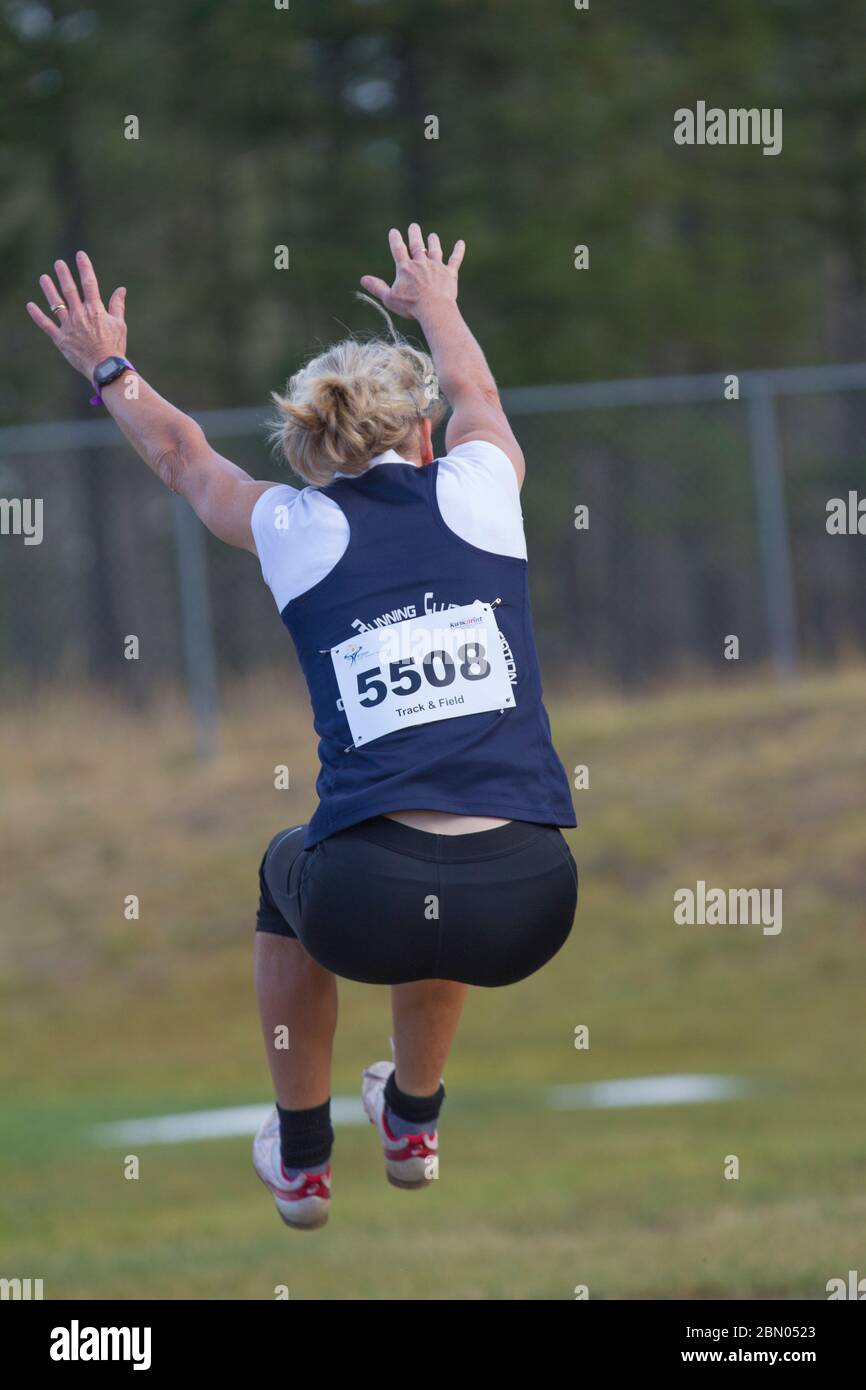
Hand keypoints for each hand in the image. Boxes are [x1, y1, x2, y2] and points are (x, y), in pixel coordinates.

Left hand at [26, 251, 127, 380]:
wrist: (105, 368)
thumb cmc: (115, 347)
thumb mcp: (120, 324)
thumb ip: (118, 305)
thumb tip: (121, 289)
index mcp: (95, 310)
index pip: (89, 283)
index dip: (84, 267)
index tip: (80, 255)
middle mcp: (80, 314)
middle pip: (69, 289)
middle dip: (63, 274)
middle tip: (58, 263)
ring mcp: (69, 326)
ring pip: (56, 303)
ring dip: (49, 289)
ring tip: (43, 278)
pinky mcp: (61, 339)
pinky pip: (46, 325)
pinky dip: (37, 315)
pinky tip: (30, 305)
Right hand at [360, 224, 464, 320]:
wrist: (434, 308)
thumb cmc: (411, 306)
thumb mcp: (390, 298)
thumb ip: (377, 287)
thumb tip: (363, 279)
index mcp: (405, 268)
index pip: (398, 249)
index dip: (395, 239)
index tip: (394, 231)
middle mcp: (421, 263)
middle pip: (417, 245)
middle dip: (415, 235)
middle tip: (414, 226)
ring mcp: (436, 266)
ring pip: (435, 250)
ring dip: (433, 242)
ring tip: (432, 236)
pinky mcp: (450, 273)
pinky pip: (455, 259)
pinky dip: (458, 251)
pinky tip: (461, 243)